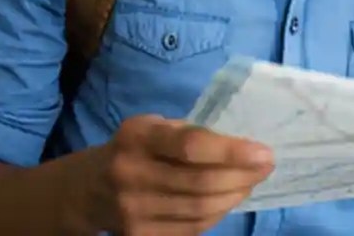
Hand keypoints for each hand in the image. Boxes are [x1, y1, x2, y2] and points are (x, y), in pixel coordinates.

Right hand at [79, 114, 273, 234]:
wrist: (87, 190)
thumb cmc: (135, 149)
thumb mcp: (154, 127)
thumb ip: (190, 134)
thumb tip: (244, 147)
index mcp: (137, 137)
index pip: (191, 146)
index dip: (231, 152)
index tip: (264, 152)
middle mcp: (130, 174)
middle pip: (200, 184)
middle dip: (242, 176)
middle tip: (266, 167)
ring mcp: (133, 211)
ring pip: (199, 211)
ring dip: (234, 197)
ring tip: (249, 183)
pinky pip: (191, 229)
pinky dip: (216, 215)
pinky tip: (227, 200)